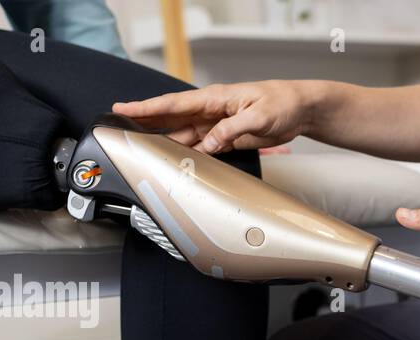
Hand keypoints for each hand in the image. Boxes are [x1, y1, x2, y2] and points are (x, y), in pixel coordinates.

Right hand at [113, 81, 309, 153]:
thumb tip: (208, 144)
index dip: (147, 108)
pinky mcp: (226, 138)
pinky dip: (187, 154)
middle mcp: (211, 111)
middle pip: (171, 119)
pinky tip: (175, 160)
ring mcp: (217, 125)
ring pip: (183, 134)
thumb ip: (231, 130)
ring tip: (141, 149)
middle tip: (119, 130)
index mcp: (215, 99)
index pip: (174, 104)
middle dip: (145, 123)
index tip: (123, 109)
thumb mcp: (259, 117)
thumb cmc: (282, 102)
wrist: (300, 109)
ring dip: (164, 142)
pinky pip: (200, 147)